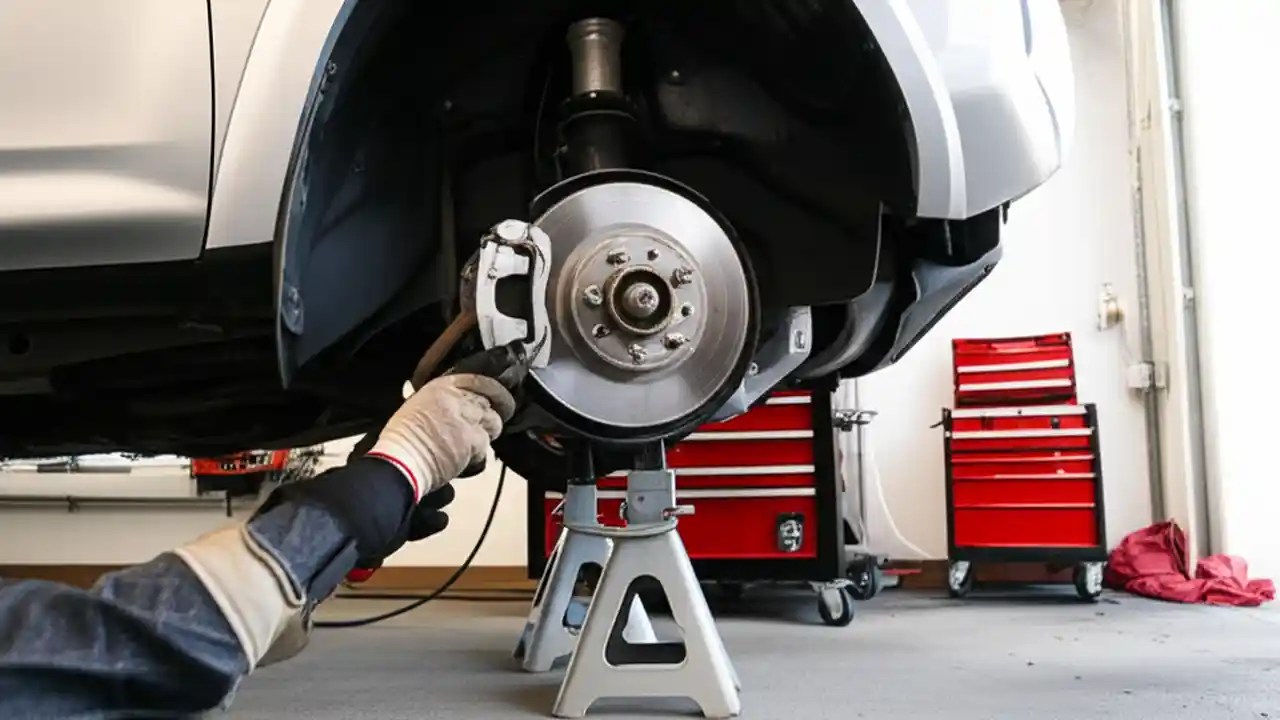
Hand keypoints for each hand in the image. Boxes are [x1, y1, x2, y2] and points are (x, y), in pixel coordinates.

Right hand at [366, 373, 515, 500]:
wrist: (400, 460)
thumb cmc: (401, 441)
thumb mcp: (415, 408)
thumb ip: (438, 404)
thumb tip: (450, 411)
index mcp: (440, 387)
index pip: (476, 380)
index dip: (490, 389)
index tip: (496, 396)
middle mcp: (456, 399)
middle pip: (487, 401)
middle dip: (491, 414)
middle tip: (490, 424)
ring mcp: (466, 419)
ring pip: (493, 421)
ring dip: (488, 433)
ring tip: (477, 443)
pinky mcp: (472, 440)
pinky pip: (486, 444)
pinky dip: (479, 454)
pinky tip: (468, 460)